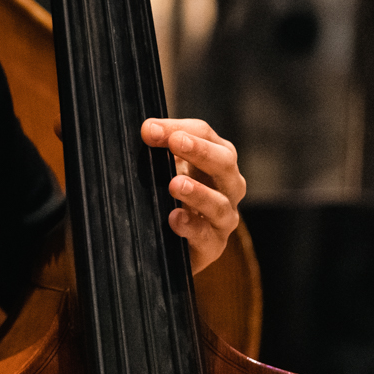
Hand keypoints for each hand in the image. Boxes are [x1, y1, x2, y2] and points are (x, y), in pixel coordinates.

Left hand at [141, 117, 243, 274]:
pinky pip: (206, 236)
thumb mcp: (165, 168)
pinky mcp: (213, 245)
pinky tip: (175, 219)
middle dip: (200, 150)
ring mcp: (223, 217)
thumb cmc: (170, 196)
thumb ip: (158, 149)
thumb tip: (147, 129)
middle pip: (224, 162)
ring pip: (220, 203)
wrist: (171, 243)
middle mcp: (227, 185)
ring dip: (198, 192)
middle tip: (176, 142)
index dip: (178, 128)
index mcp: (216, 158)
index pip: (204, 134)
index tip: (150, 129)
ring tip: (175, 184)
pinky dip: (191, 227)